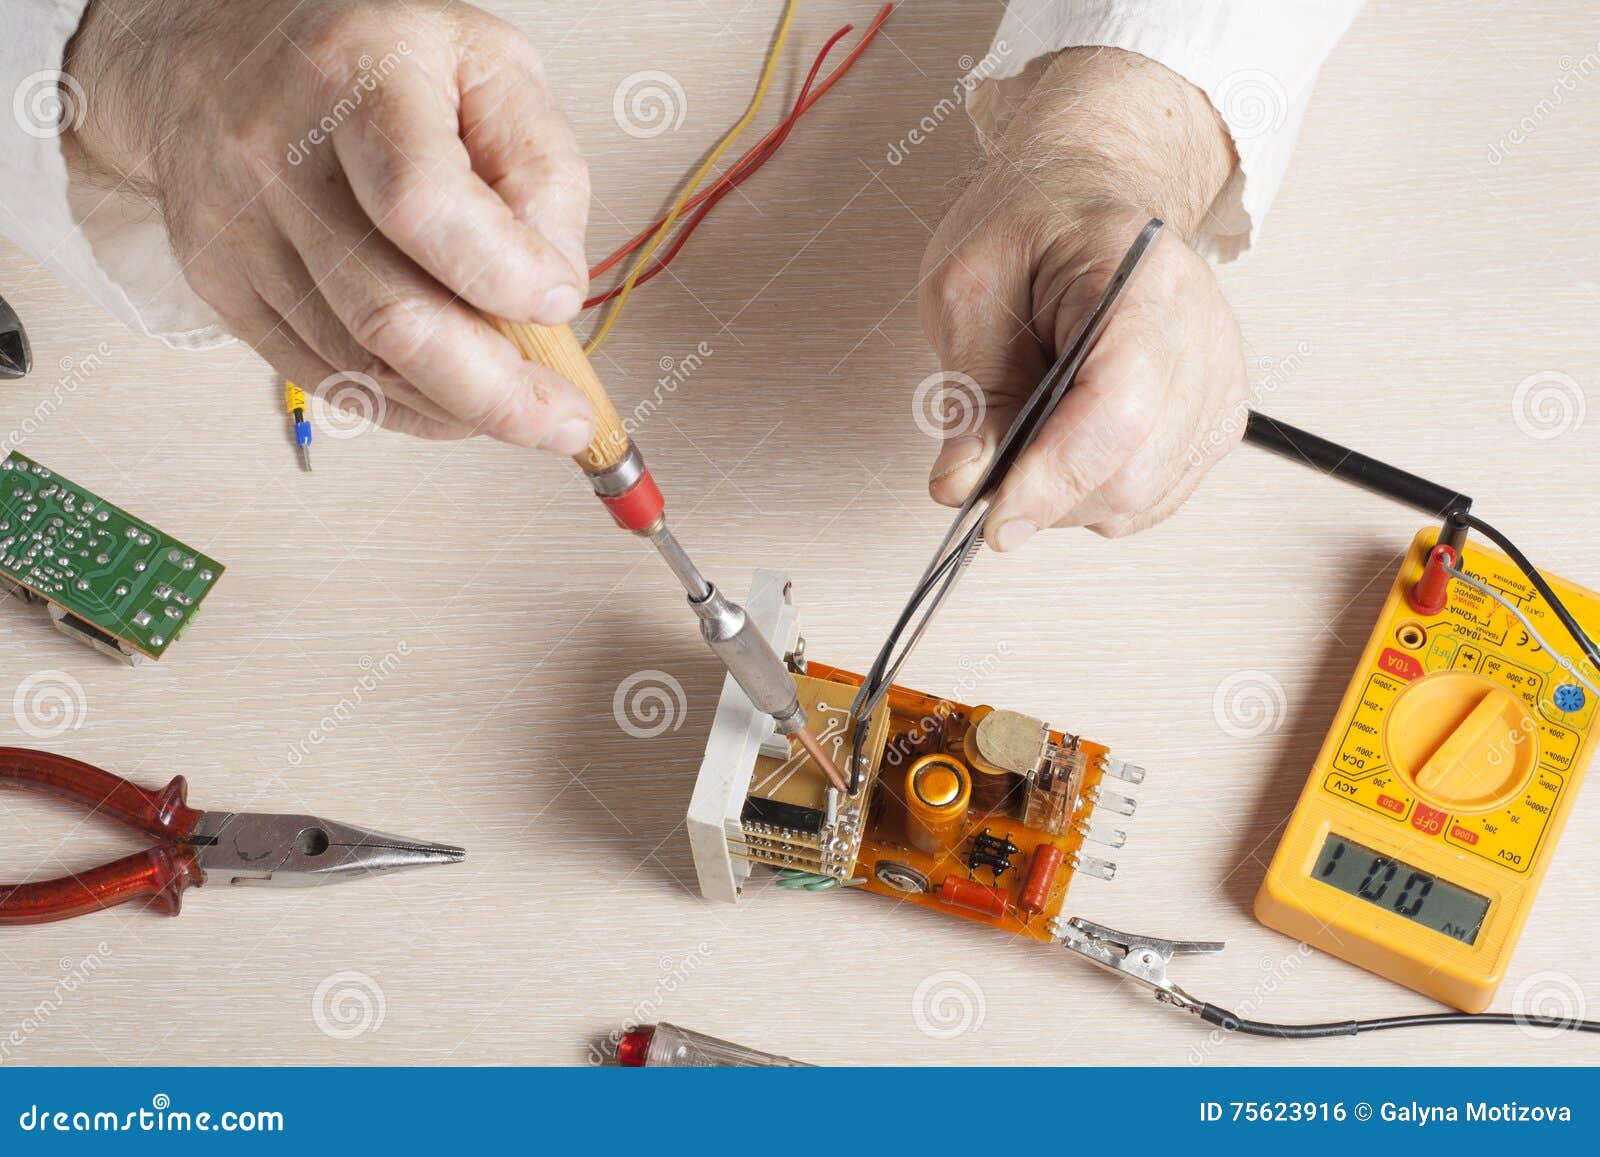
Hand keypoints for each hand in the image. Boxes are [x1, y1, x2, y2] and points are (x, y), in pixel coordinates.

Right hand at [65, 0, 593, 448]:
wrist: (216, 53)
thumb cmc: (369, 58)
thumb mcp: (488, 65)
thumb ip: (541, 169)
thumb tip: (552, 287)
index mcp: (356, 81)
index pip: (425, 204)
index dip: (503, 273)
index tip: (559, 301)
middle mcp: (278, 155)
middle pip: (390, 316)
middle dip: (496, 392)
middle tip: (561, 419)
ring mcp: (239, 229)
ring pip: (362, 365)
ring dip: (458, 404)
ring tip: (515, 398)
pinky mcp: (220, 285)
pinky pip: (326, 378)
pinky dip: (404, 404)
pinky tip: (451, 395)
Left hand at [919, 48, 1247, 544]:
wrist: (1087, 197)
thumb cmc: (1032, 225)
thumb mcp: (968, 289)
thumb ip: (970, 393)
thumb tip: (960, 483)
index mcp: (1143, 279)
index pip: (1118, 408)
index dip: (1055, 476)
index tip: (995, 520)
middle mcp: (1202, 335)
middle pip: (1132, 470)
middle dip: (1046, 492)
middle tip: (987, 465)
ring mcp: (1218, 385)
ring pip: (1140, 499)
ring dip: (1065, 497)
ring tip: (1030, 434)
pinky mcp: (1213, 424)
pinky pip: (1149, 500)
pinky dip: (1092, 496)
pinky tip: (1064, 447)